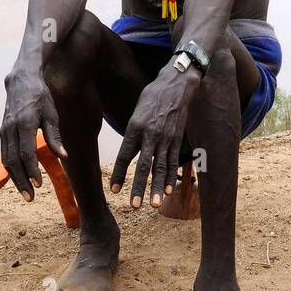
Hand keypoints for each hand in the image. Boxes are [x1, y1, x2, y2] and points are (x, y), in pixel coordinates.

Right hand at [0, 68, 65, 200]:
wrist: (21, 82)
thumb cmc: (41, 98)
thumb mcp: (51, 114)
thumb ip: (55, 136)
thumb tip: (64, 156)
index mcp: (25, 123)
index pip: (25, 152)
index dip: (31, 170)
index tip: (39, 184)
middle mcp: (10, 128)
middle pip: (13, 160)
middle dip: (21, 181)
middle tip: (31, 198)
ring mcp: (4, 131)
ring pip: (6, 160)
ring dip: (15, 178)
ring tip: (26, 193)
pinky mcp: (2, 133)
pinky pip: (4, 154)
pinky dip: (11, 169)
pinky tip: (20, 179)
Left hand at [110, 63, 200, 207]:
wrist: (176, 84)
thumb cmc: (152, 96)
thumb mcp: (136, 111)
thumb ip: (133, 133)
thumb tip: (129, 152)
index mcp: (135, 127)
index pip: (124, 155)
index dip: (119, 174)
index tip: (113, 190)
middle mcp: (150, 135)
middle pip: (143, 166)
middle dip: (138, 188)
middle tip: (134, 206)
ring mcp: (166, 138)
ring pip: (160, 167)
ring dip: (156, 188)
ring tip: (153, 205)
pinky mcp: (177, 139)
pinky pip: (173, 161)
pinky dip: (170, 176)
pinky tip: (167, 190)